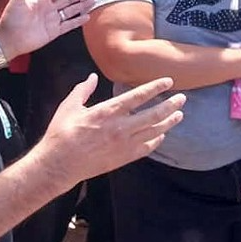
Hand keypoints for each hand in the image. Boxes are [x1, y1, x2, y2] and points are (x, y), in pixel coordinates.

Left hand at [0, 0, 94, 59]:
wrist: (9, 41)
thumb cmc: (10, 20)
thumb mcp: (16, 1)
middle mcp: (48, 8)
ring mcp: (52, 20)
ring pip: (71, 11)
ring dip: (82, 6)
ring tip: (93, 1)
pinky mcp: (54, 31)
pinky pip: (69, 25)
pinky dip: (78, 21)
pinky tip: (87, 16)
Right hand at [36, 75, 184, 183]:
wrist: (58, 164)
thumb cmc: (61, 133)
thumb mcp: (69, 106)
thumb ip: (83, 90)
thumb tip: (92, 77)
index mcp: (107, 112)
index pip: (138, 96)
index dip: (155, 88)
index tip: (168, 81)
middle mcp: (120, 127)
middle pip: (153, 114)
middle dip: (170, 105)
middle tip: (182, 98)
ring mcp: (124, 144)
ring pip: (154, 131)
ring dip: (169, 122)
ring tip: (179, 115)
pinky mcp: (123, 158)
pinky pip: (146, 148)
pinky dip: (157, 140)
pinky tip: (162, 135)